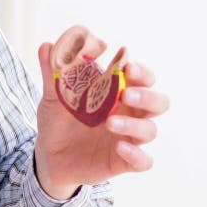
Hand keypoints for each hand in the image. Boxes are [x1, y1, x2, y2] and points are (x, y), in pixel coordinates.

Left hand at [35, 42, 168, 199]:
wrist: (47, 154)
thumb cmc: (57, 120)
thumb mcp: (52, 96)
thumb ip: (52, 72)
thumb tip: (47, 45)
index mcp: (118, 93)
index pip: (143, 78)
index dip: (141, 72)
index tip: (127, 66)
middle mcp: (129, 114)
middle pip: (158, 102)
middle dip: (147, 96)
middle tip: (125, 94)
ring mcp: (128, 137)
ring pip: (150, 130)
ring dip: (134, 124)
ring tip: (109, 122)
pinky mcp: (123, 161)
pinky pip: (144, 161)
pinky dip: (137, 154)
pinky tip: (120, 147)